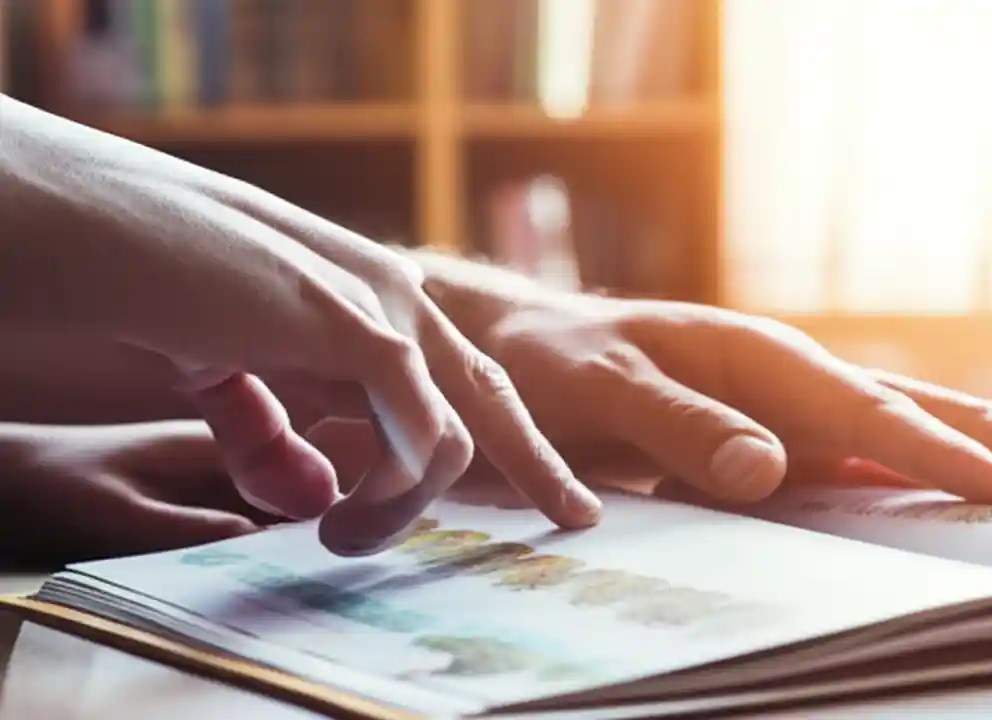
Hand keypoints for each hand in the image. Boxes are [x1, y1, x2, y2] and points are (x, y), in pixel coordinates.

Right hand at [0, 98, 598, 554]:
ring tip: (341, 538)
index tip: (555, 491)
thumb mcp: (228, 377)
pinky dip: (391, 489)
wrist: (105, 232)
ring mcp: (385, 306)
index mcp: (374, 304)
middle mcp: (398, 299)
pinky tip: (337, 513)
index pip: (465, 377)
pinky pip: (420, 431)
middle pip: (495, 396)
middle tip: (575, 519)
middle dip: (541, 464)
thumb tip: (317, 497)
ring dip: (399, 509)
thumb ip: (273, 436)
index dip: (512, 436)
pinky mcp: (358, 323)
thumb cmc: (163, 291)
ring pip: (450, 438)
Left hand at [431, 281, 991, 503]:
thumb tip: (770, 470)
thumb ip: (679, 427)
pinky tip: (987, 507)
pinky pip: (883, 460)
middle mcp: (798, 379)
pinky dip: (948, 476)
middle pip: (937, 413)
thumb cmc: (556, 366)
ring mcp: (801, 409)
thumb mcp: (599, 395)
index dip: (948, 456)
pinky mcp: (790, 437)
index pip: (873, 415)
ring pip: (926, 432)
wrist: (525, 348)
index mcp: (762, 359)